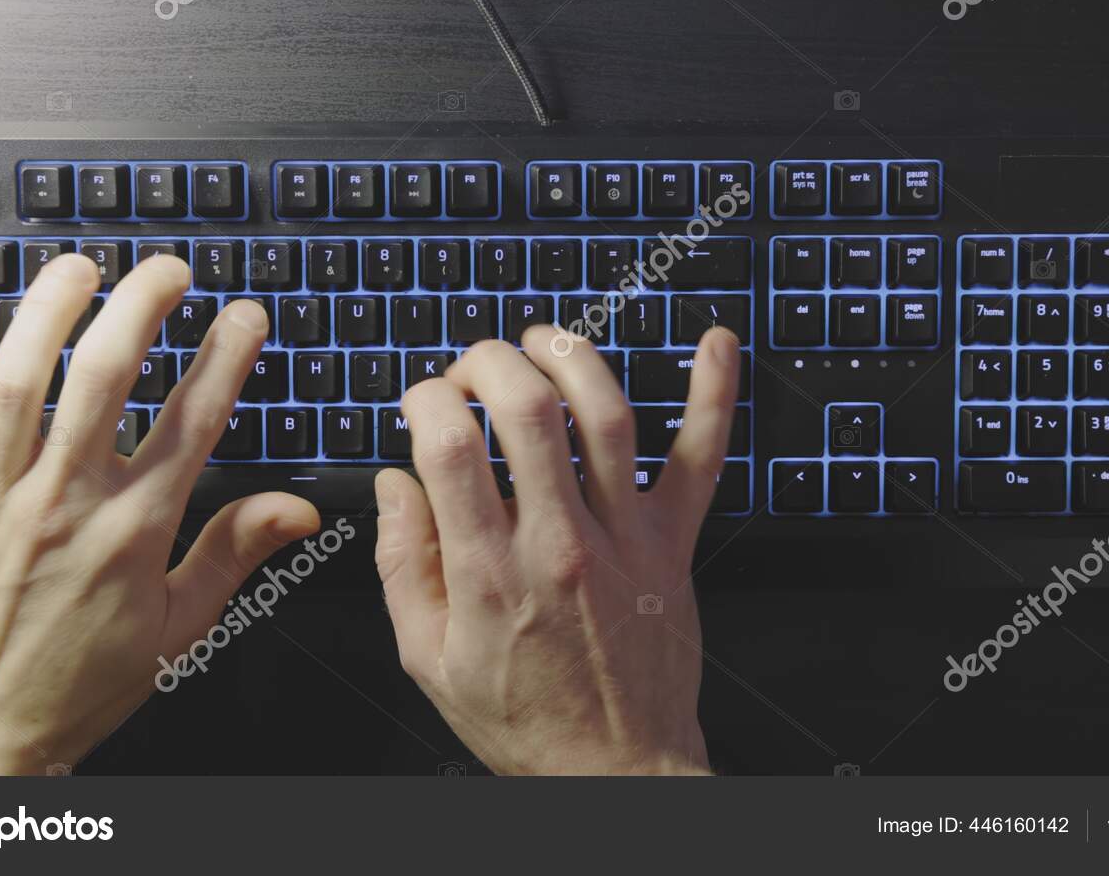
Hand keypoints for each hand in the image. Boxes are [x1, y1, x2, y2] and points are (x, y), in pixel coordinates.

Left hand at [0, 254, 318, 773]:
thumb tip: (299, 510)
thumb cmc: (76, 682)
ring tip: (81, 266)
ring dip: (52, 308)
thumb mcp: (178, 628)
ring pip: (22, 378)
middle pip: (105, 377)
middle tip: (168, 270)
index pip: (192, 421)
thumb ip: (236, 553)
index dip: (226, 356)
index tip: (244, 317)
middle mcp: (63, 503)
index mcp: (132, 532)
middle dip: (142, 306)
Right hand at [372, 325, 739, 774]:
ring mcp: (626, 538)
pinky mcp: (674, 542)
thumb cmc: (522, 719)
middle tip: (473, 367)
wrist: (614, 771)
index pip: (449, 445)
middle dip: (488, 362)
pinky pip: (702, 456)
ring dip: (571, 355)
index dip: (425, 399)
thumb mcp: (428, 660)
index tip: (420, 401)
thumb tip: (393, 484)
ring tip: (542, 338)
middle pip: (527, 410)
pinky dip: (713, 393)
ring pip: (607, 414)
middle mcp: (561, 543)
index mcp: (489, 573)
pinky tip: (715, 343)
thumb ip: (401, 565)